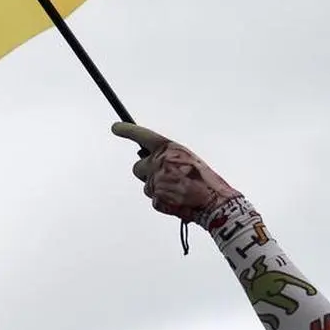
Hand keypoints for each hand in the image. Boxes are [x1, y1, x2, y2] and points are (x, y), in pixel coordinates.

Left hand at [111, 123, 239, 223]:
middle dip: (145, 172)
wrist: (214, 201)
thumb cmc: (204, 179)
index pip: (142, 135)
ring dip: (158, 188)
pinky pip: (154, 200)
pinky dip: (164, 201)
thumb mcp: (187, 159)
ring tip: (178, 191)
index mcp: (168, 148)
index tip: (115, 127)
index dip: (127, 130)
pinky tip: (178, 200)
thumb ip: (167, 158)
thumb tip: (151, 161)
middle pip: (137, 167)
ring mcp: (156, 181)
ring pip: (147, 186)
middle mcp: (158, 162)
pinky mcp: (156, 199)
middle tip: (163, 177)